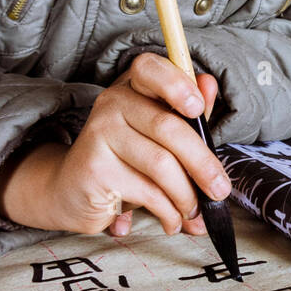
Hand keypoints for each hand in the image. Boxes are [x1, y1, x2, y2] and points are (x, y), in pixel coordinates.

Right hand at [0, 52, 228, 237]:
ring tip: (195, 214)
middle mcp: (112, 103)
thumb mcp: (160, 133)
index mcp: (132, 87)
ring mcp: (99, 134)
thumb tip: (210, 84)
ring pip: (161, 165)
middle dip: (203, 164)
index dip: (177, 84)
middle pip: (168, 127)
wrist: (70, 190)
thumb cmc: (126, 158)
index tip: (197, 108)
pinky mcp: (95, 169)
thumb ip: (187, 111)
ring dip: (187, 196)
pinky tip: (172, 221)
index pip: (150, 69)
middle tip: (221, 191)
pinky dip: (168, 212)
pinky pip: (146, 191)